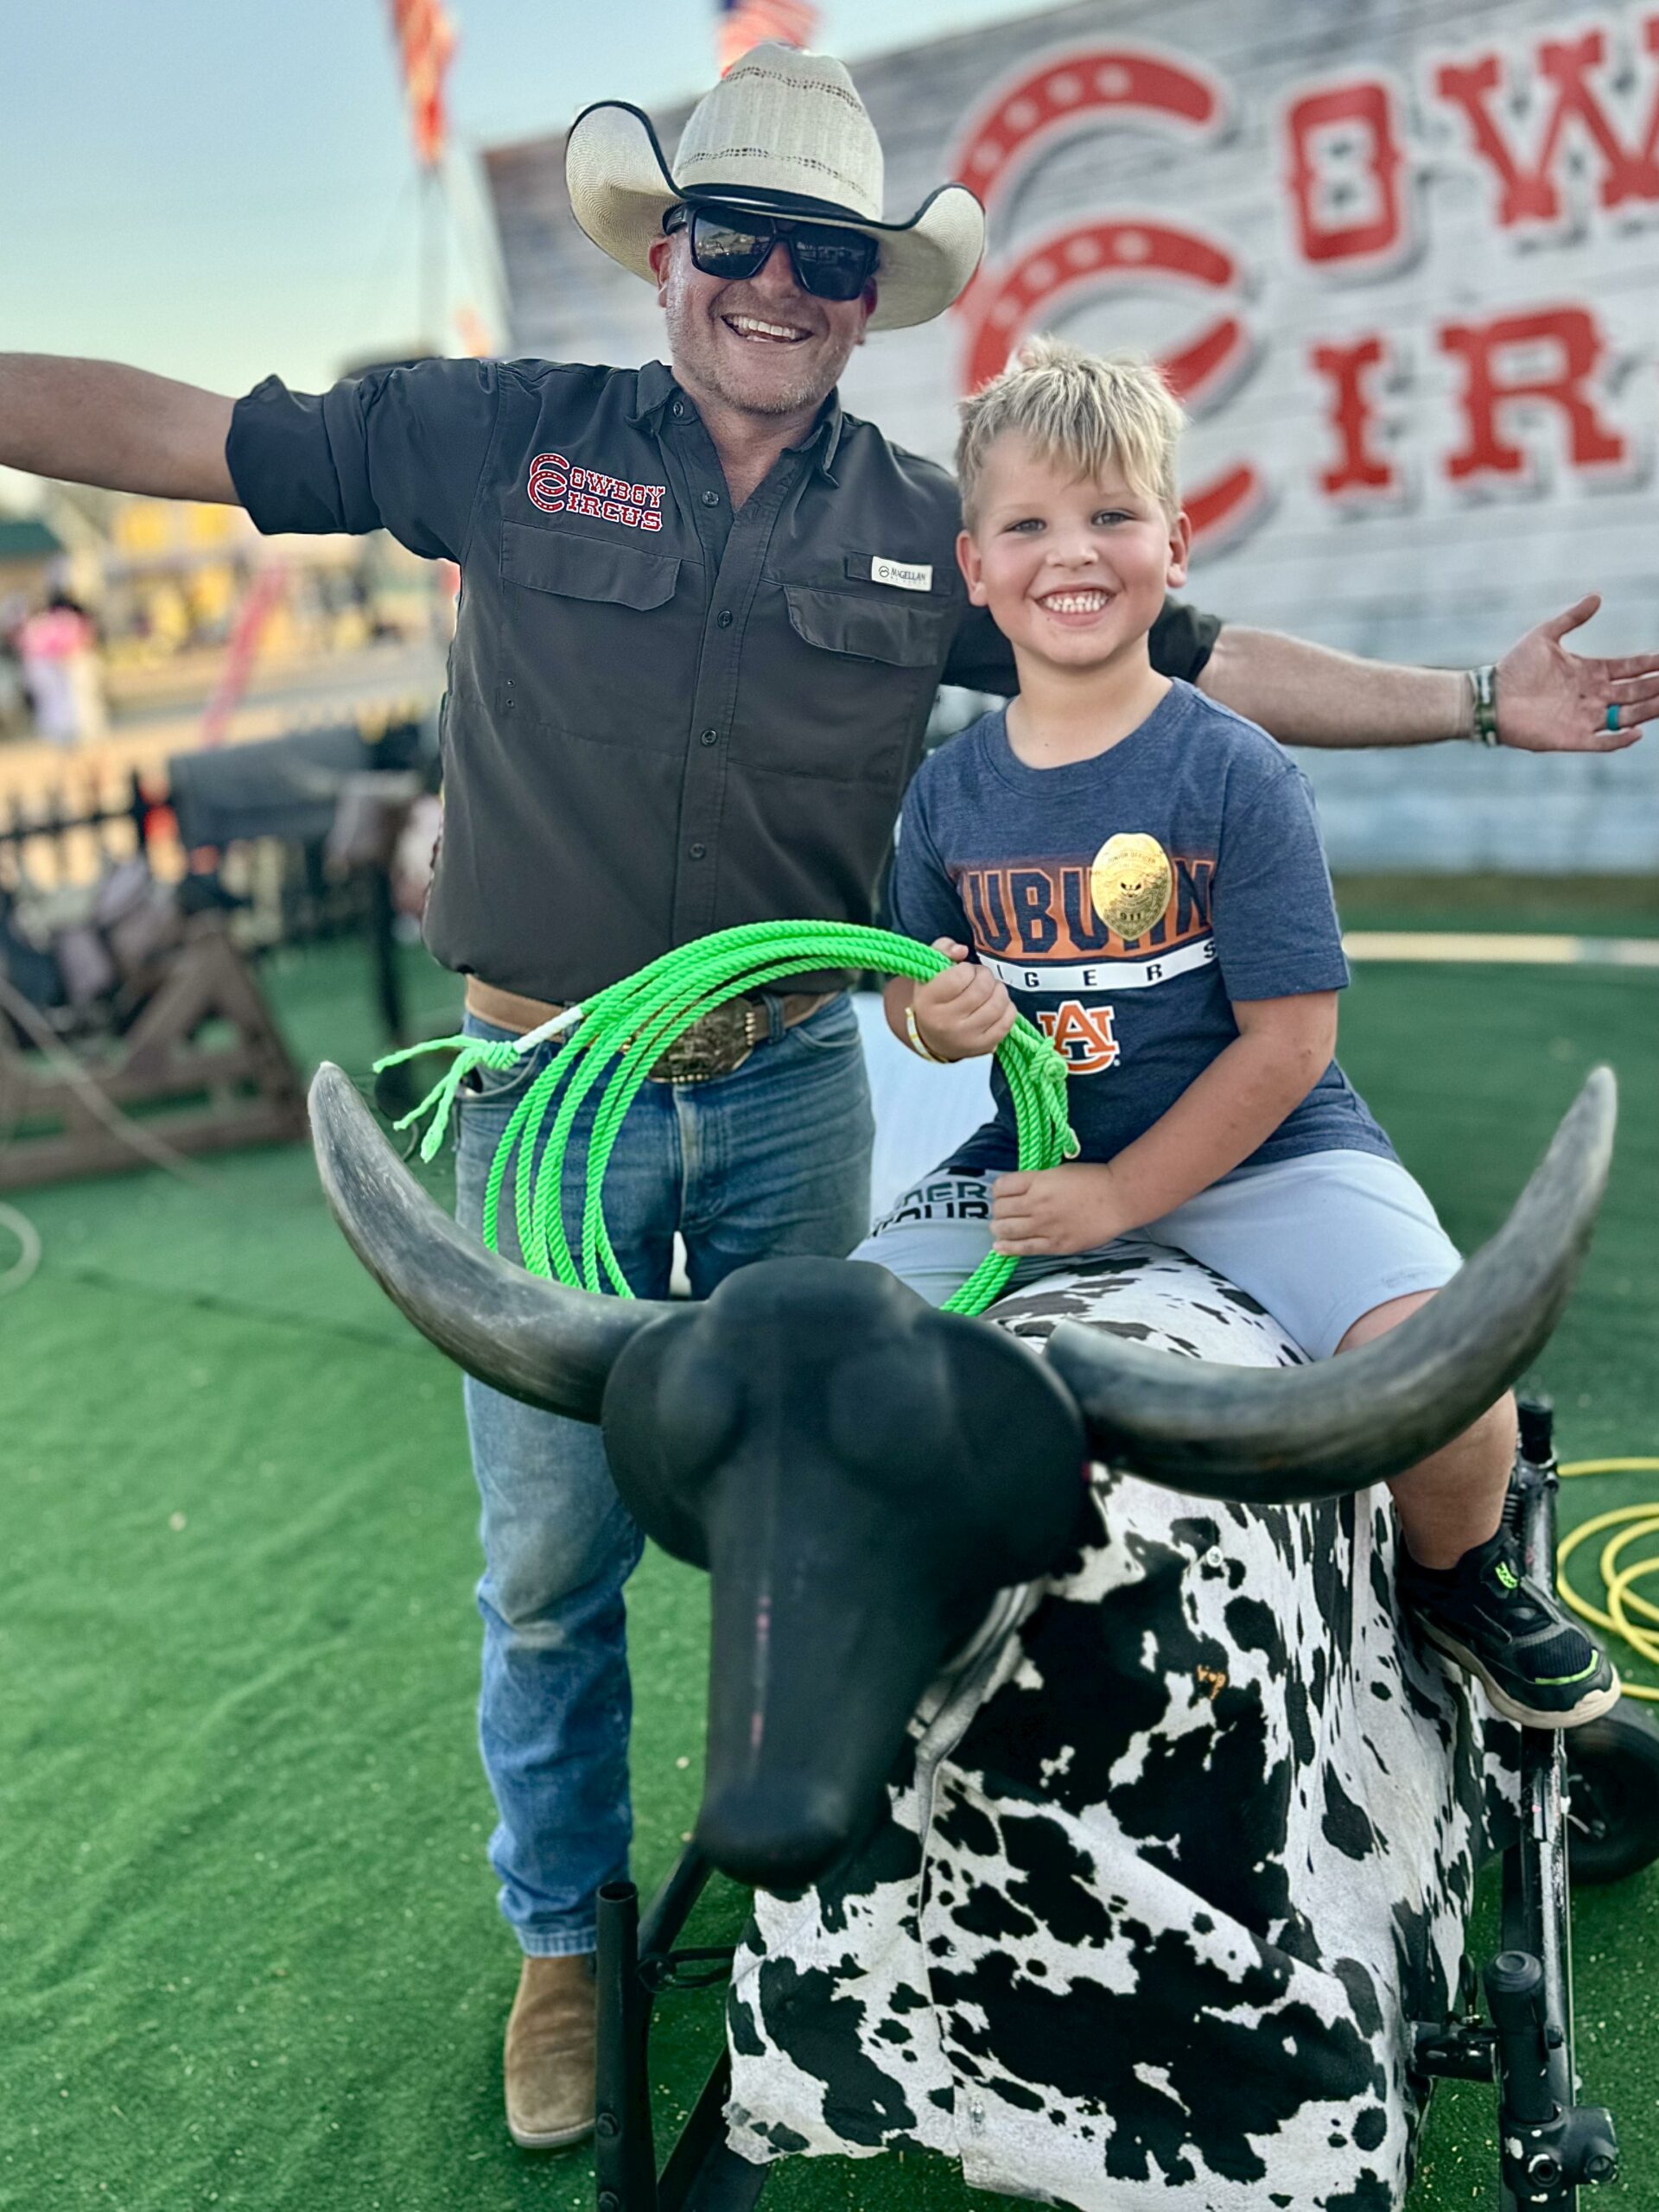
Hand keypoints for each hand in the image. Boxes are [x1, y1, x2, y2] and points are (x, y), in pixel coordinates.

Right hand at [911, 939, 1015, 1060]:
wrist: (934, 1038)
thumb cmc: (935, 998)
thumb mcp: (930, 970)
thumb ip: (943, 949)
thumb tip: (962, 950)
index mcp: (928, 1001)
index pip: (960, 976)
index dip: (968, 969)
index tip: (964, 972)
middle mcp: (945, 1022)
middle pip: (982, 989)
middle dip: (985, 976)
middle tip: (980, 978)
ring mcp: (966, 1037)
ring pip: (998, 1004)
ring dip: (998, 990)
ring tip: (990, 990)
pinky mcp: (984, 1047)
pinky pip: (1008, 1021)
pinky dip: (1007, 1007)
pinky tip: (997, 1004)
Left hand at [991, 1163, 1124, 1255]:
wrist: (1119, 1199)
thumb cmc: (1092, 1180)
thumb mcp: (1058, 1171)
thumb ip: (1036, 1181)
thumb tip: (1016, 1191)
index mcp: (1039, 1181)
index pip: (1001, 1186)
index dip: (998, 1190)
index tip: (1002, 1193)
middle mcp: (1037, 1203)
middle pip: (1000, 1209)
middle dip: (997, 1210)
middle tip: (1003, 1211)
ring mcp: (1045, 1226)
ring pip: (1006, 1229)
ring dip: (998, 1228)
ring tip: (1000, 1228)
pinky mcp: (1055, 1245)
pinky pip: (1023, 1248)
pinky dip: (1006, 1248)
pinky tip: (999, 1247)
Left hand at [1495, 595, 1658, 751]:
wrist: (1489, 697)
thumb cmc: (1514, 667)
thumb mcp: (1545, 636)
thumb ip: (1572, 617)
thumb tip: (1598, 595)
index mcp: (1588, 672)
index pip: (1627, 668)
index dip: (1648, 663)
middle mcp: (1591, 695)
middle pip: (1633, 692)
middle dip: (1655, 685)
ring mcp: (1583, 717)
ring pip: (1626, 716)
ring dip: (1648, 709)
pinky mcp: (1571, 738)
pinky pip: (1601, 742)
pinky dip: (1619, 740)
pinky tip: (1637, 733)